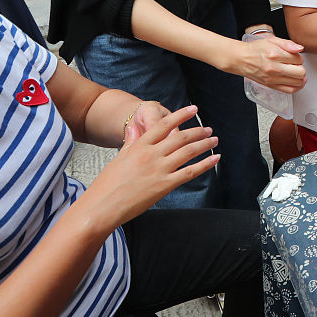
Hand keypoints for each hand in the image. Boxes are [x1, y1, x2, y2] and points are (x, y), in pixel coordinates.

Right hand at [81, 105, 218, 225]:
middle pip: (180, 137)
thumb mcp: (119, 158)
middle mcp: (151, 155)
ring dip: (204, 144)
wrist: (102, 206)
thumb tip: (134, 127)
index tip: (193, 109)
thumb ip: (130, 141)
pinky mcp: (165, 185)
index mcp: (139, 146)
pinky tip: (214, 159)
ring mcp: (159, 169)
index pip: (164, 124)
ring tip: (214, 140)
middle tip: (208, 129)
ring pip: (188, 152)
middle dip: (197, 131)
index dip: (181, 115)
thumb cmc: (107, 185)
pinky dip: (205, 164)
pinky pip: (190, 172)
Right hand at [224, 33, 306, 92]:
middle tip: (296, 65)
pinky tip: (296, 82)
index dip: (299, 57)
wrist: (241, 59)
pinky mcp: (271, 86)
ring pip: (297, 82)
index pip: (299, 59)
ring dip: (300, 77)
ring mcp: (272, 79)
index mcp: (275, 54)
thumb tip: (300, 48)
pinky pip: (289, 90)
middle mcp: (274, 68)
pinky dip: (296, 87)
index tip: (295, 56)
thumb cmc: (255, 49)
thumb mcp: (272, 40)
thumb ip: (287, 44)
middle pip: (300, 72)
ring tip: (296, 72)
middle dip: (301, 67)